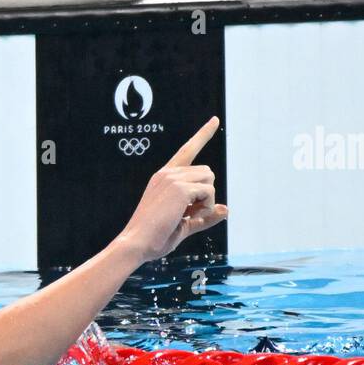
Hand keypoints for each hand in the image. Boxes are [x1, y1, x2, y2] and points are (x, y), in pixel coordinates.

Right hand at [117, 116, 227, 262]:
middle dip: (206, 194)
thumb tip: (227, 209)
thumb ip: (204, 216)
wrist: (136, 243)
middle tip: (189, 214)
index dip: (203, 135)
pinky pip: (209, 192)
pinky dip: (205, 207)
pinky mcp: (180, 188)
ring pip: (209, 180)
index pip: (187, 150)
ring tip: (185, 216)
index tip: (215, 120)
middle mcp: (168, 173)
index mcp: (164, 177)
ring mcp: (173, 178)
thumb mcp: (183, 225)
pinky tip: (185, 216)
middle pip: (207, 172)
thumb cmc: (155, 237)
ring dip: (206, 201)